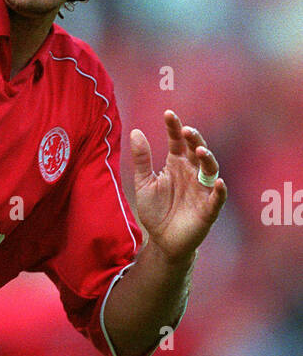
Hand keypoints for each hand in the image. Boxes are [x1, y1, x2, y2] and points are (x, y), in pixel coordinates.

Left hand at [129, 110, 226, 263]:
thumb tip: (136, 131)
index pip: (177, 142)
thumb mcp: (144, 184)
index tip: (168, 114)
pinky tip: (217, 182)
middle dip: (193, 139)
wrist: (162, 241)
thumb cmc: (156, 210)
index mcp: (176, 164)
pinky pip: (217, 198)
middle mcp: (192, 173)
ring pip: (210, 170)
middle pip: (196, 151)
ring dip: (207, 159)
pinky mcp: (208, 209)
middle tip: (185, 130)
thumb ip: (142, 160)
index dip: (174, 128)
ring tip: (199, 150)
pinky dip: (219, 190)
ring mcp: (202, 190)